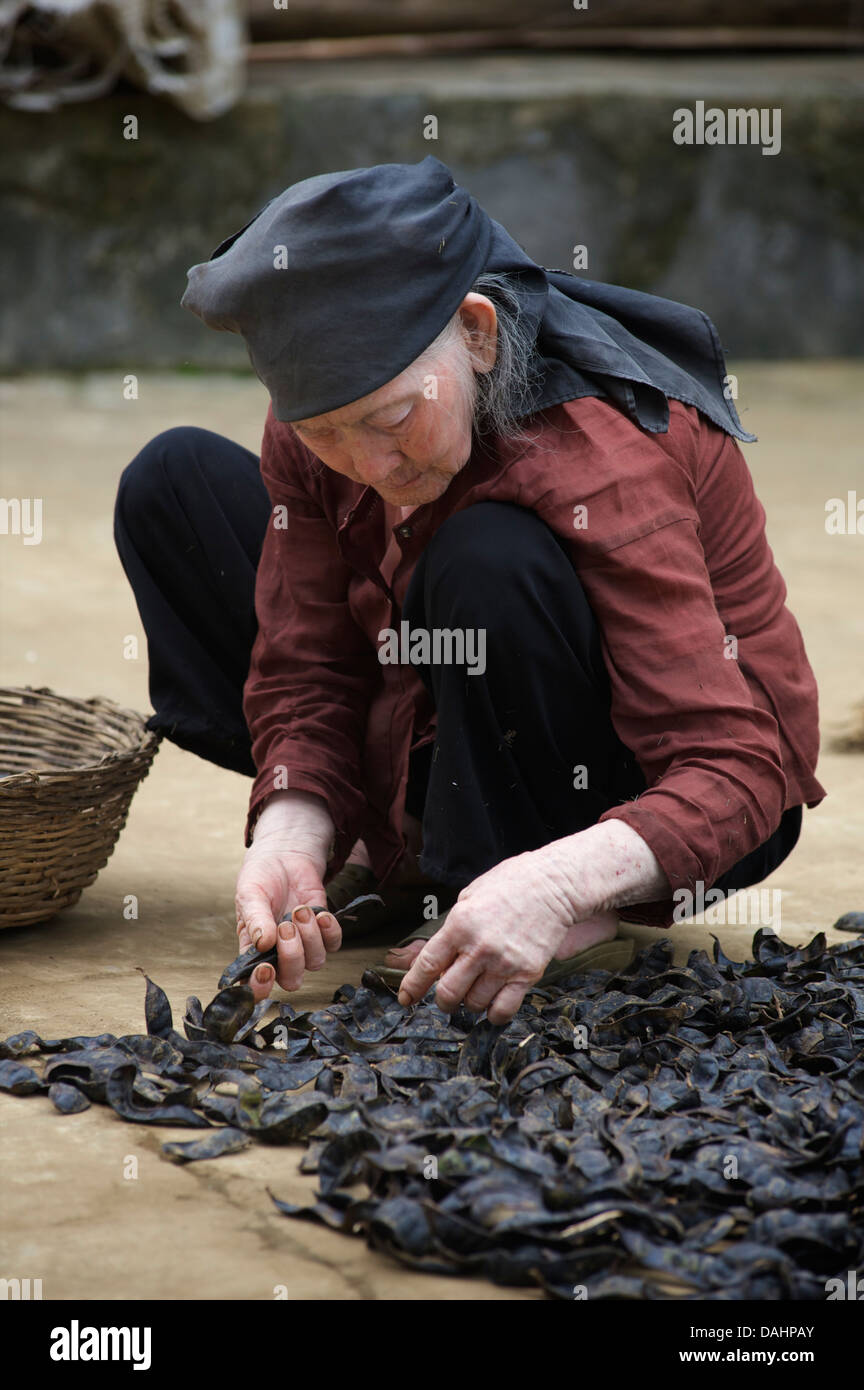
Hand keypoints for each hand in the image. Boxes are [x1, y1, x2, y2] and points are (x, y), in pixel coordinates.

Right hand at [235, 790, 339, 1001]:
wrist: (284, 857)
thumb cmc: (260, 879)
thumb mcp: (249, 895)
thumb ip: (255, 919)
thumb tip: (263, 944)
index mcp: (254, 951)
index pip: (255, 984)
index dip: (261, 987)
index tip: (265, 969)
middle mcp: (280, 954)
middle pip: (292, 979)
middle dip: (292, 956)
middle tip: (286, 926)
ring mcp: (304, 944)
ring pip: (315, 962)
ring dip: (310, 937)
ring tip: (300, 910)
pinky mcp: (323, 931)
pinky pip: (334, 944)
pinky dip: (329, 929)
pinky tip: (318, 912)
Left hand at [396, 847, 578, 1024]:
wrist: (553, 886)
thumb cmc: (511, 885)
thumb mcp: (470, 896)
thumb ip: (453, 927)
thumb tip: (438, 959)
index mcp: (460, 925)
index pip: (427, 965)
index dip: (412, 987)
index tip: (406, 998)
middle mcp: (479, 948)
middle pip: (448, 994)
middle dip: (443, 1001)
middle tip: (447, 997)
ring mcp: (504, 964)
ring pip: (474, 1004)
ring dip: (469, 1004)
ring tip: (475, 992)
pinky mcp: (527, 974)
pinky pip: (503, 1010)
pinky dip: (494, 1014)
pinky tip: (493, 1005)